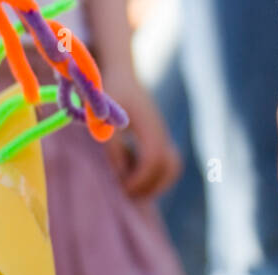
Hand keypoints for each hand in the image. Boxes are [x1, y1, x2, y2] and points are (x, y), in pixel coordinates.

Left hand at [101, 75, 181, 199]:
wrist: (122, 77)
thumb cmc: (110, 95)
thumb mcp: (104, 115)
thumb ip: (111, 143)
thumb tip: (120, 172)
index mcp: (149, 125)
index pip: (154, 158)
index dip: (140, 178)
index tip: (122, 187)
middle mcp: (160, 132)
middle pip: (169, 167)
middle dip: (149, 186)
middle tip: (125, 193)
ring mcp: (163, 137)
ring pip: (173, 168)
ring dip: (156, 185)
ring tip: (132, 189)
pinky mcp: (159, 141)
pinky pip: (167, 166)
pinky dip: (155, 178)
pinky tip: (133, 175)